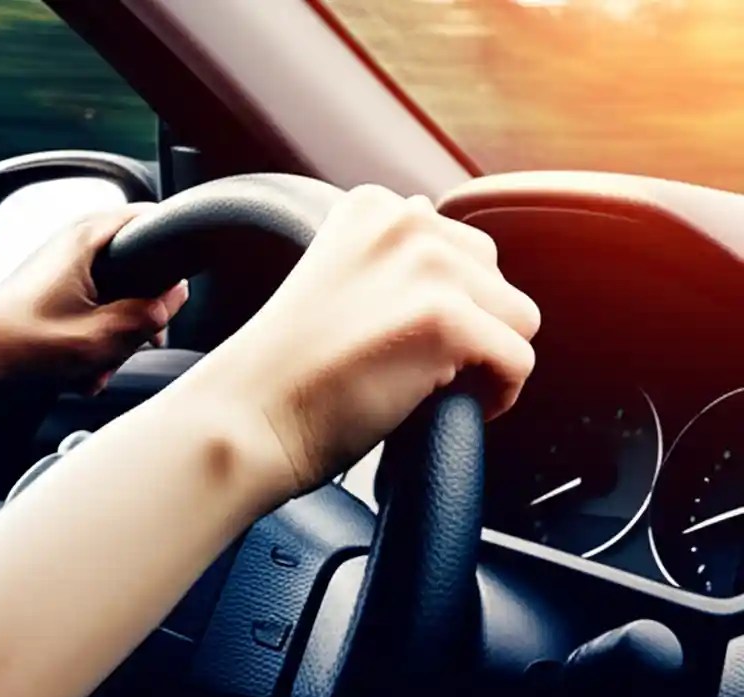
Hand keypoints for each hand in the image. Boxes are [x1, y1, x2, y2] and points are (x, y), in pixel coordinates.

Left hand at [0, 204, 189, 393]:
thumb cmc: (16, 344)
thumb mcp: (96, 340)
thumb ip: (145, 316)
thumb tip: (176, 296)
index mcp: (86, 237)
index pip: (154, 221)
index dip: (171, 260)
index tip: (170, 298)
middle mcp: (75, 240)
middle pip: (140, 266)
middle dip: (141, 313)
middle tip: (135, 345)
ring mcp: (64, 262)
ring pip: (119, 292)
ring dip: (116, 334)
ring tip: (98, 366)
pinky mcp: (55, 285)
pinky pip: (94, 305)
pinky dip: (94, 335)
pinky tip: (83, 368)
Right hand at [184, 185, 539, 501]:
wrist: (249, 418)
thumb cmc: (288, 367)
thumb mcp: (336, 277)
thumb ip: (389, 251)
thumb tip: (439, 224)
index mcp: (374, 206)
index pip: (461, 248)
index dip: (442, 305)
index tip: (395, 337)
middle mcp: (406, 221)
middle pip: (497, 280)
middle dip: (472, 327)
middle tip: (412, 366)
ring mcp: (428, 268)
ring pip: (519, 320)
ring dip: (485, 360)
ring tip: (427, 384)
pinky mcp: (448, 321)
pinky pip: (519, 363)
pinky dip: (496, 397)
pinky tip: (437, 406)